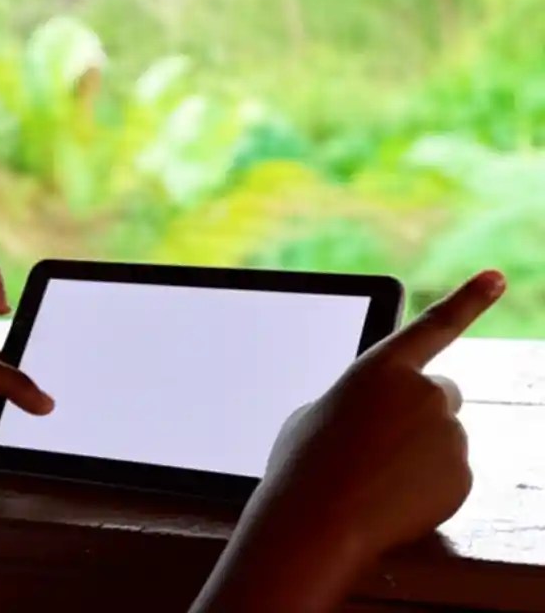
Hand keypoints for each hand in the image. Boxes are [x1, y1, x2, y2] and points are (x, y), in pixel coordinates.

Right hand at [192, 270, 505, 612]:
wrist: (315, 523)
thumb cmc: (303, 466)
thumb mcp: (315, 415)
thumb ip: (357, 402)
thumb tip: (376, 418)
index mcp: (380, 368)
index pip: (433, 327)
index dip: (468, 300)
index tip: (496, 278)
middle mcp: (423, 393)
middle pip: (442, 393)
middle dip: (423, 412)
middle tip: (384, 444)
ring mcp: (448, 435)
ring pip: (442, 440)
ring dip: (418, 455)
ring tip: (374, 480)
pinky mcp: (462, 476)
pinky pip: (449, 476)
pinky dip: (426, 488)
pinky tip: (391, 500)